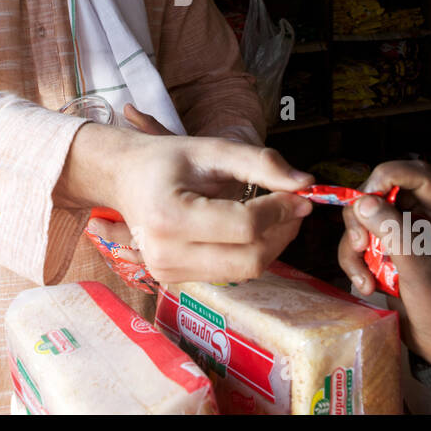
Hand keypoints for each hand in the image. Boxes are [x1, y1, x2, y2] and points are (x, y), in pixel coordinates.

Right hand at [61, 122, 314, 284]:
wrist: (124, 178)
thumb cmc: (165, 159)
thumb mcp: (212, 149)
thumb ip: (260, 163)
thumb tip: (306, 184)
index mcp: (169, 217)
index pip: (244, 226)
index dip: (280, 210)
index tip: (298, 193)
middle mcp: (165, 254)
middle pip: (250, 259)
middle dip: (282, 232)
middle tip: (294, 205)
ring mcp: (168, 273)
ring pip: (245, 271)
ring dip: (271, 243)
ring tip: (273, 213)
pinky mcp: (174, 281)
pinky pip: (230, 273)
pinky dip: (249, 251)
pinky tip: (249, 228)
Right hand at [337, 160, 430, 365]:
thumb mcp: (423, 270)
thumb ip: (393, 232)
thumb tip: (362, 203)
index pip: (416, 173)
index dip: (387, 176)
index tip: (364, 199)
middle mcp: (426, 217)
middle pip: (382, 192)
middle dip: (362, 218)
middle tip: (358, 244)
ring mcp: (405, 235)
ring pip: (365, 218)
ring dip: (355, 245)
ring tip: (363, 277)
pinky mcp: (389, 253)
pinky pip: (361, 243)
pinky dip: (356, 262)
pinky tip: (365, 285)